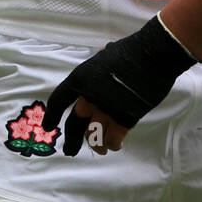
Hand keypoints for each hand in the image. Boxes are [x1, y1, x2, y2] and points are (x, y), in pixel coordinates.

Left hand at [43, 17, 196, 156]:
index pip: (59, 101)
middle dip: (71, 141)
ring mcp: (105, 110)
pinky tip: (115, 145)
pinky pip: (112, 139)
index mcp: (80, 78)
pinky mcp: (123, 120)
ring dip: (96, 144)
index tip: (48, 127)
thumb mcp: (107, 53)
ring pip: (93, 136)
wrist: (152, 55)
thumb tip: (101, 58)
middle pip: (74, 125)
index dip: (52, 116)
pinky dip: (113, 144)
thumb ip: (99, 63)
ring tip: (101, 148)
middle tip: (69, 151)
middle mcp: (88, 97)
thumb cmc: (132, 50)